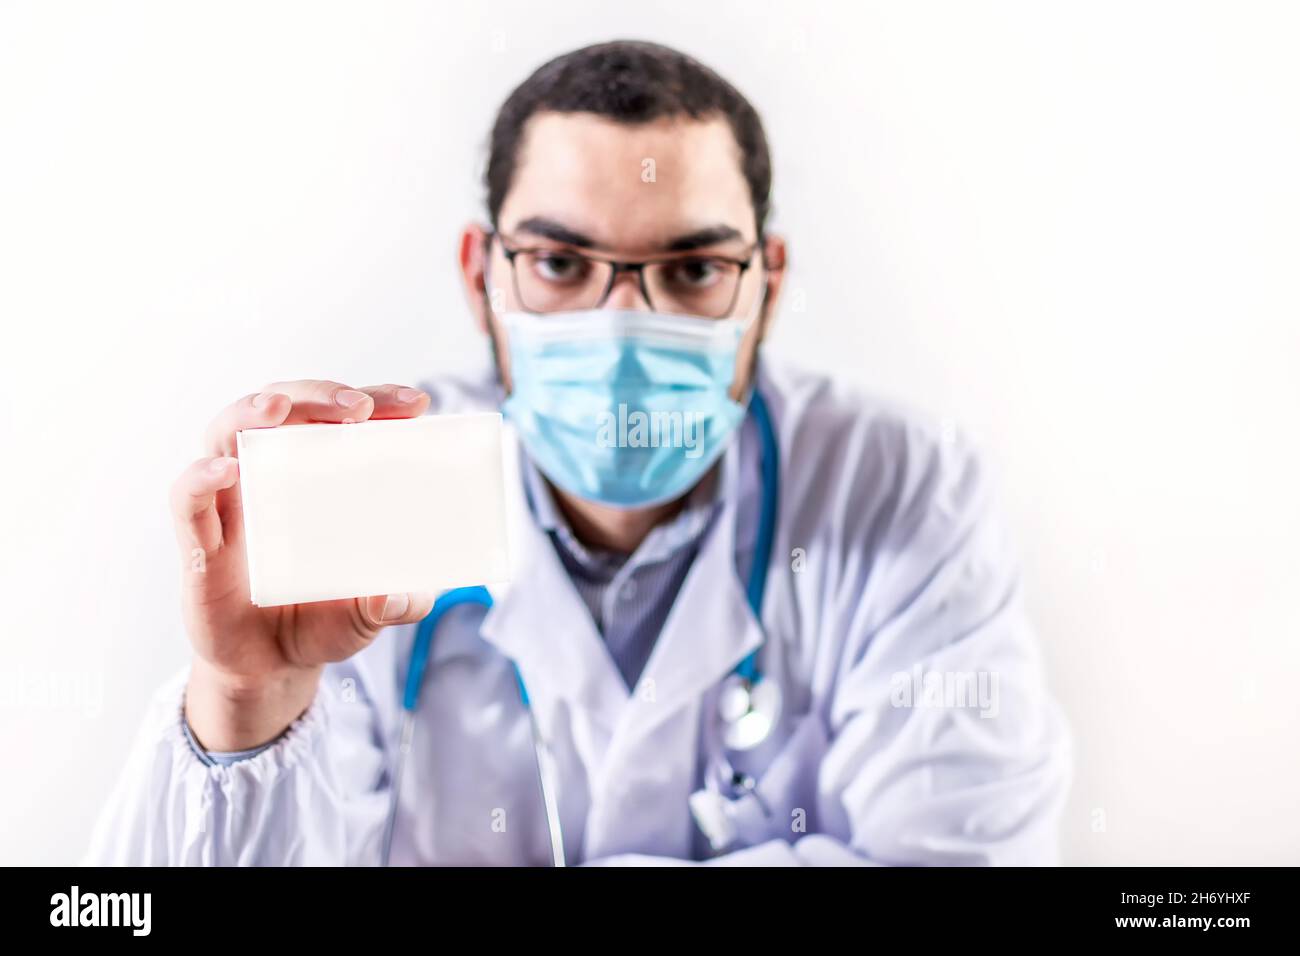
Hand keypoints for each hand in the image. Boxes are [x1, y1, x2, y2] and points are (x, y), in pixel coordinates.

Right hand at [174, 380, 435, 749]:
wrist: (271, 668)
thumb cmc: (323, 621)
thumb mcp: (370, 614)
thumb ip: (395, 602)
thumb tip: (406, 594)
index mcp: (321, 477)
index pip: (345, 420)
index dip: (379, 401)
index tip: (416, 403)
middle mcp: (274, 477)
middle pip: (285, 408)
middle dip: (319, 395)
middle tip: (359, 406)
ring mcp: (233, 504)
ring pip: (228, 433)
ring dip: (251, 411)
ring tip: (279, 408)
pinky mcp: (200, 543)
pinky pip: (188, 501)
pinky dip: (200, 478)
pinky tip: (225, 471)